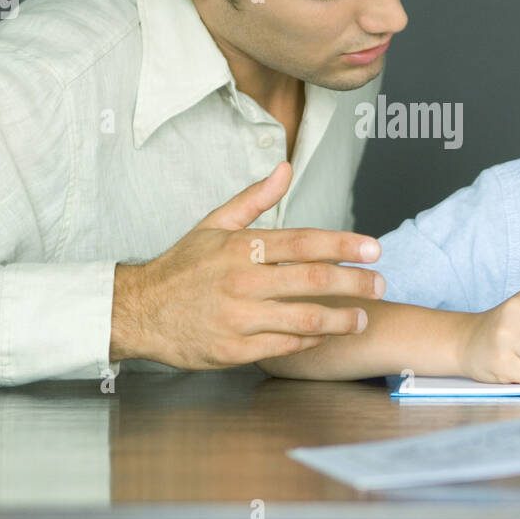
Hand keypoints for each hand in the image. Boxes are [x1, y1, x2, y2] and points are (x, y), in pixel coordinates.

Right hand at [114, 161, 385, 369]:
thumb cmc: (182, 267)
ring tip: (363, 318)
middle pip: (312, 280)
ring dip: (341, 319)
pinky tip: (326, 335)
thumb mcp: (213, 225)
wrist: (138, 311)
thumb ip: (254, 199)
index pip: (304, 242)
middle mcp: (242, 281)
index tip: (375, 250)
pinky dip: (310, 340)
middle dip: (355, 283)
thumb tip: (285, 168)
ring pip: (304, 318)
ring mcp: (238, 318)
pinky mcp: (233, 350)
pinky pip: (284, 346)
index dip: (344, 246)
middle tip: (381, 284)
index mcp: (241, 247)